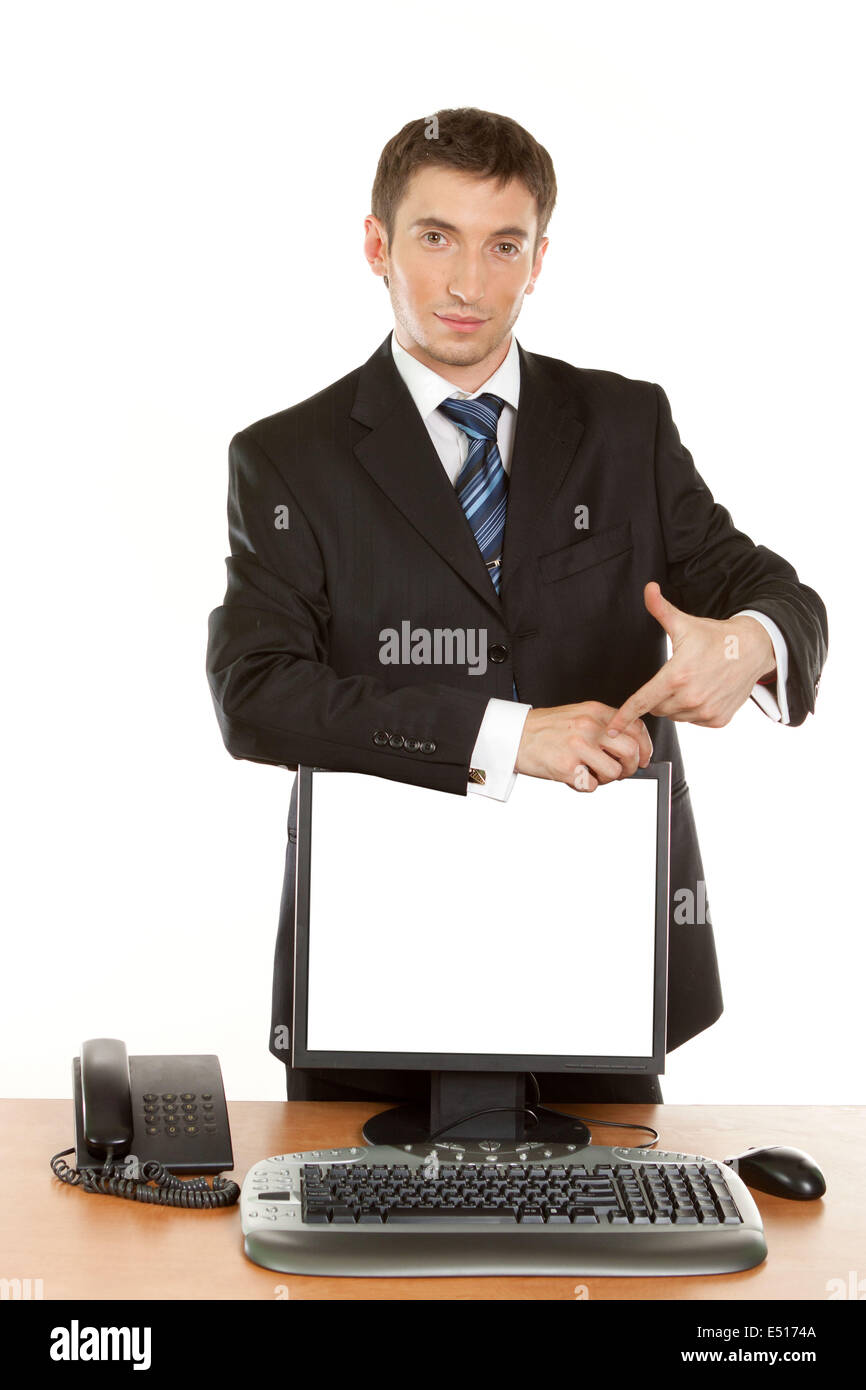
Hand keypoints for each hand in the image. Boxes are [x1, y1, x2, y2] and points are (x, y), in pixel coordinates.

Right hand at [515, 700, 652, 793]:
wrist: (514, 735)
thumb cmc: (545, 729)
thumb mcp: (578, 715)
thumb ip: (603, 725)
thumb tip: (630, 744)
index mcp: (594, 712)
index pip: (636, 727)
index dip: (646, 747)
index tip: (644, 758)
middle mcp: (588, 726)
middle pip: (630, 751)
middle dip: (630, 767)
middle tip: (620, 771)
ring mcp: (577, 746)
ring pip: (614, 772)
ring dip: (607, 779)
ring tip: (592, 773)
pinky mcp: (566, 766)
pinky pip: (591, 785)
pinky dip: (585, 786)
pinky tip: (575, 776)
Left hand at [605, 582, 775, 736]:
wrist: (753, 648)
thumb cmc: (714, 636)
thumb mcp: (685, 623)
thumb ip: (661, 609)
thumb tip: (648, 588)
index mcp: (676, 676)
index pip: (642, 701)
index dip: (625, 716)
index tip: (612, 731)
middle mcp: (690, 698)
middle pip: (657, 708)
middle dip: (660, 695)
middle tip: (676, 676)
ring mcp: (705, 711)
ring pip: (675, 716)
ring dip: (677, 704)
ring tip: (694, 681)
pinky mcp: (718, 720)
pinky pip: (694, 721)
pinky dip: (695, 710)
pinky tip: (706, 691)